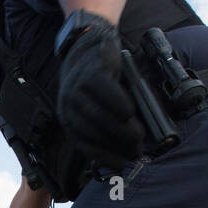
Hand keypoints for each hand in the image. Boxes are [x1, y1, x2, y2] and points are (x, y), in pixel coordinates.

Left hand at [56, 16, 143, 168]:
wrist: (89, 41)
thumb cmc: (99, 80)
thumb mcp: (98, 105)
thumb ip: (108, 124)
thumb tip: (129, 150)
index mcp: (68, 117)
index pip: (83, 144)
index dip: (104, 157)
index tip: (122, 165)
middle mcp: (69, 104)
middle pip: (92, 131)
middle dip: (116, 144)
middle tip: (137, 148)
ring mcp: (78, 87)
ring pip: (98, 114)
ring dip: (120, 128)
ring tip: (138, 135)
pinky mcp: (91, 71)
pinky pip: (105, 91)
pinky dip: (118, 103)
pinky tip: (129, 112)